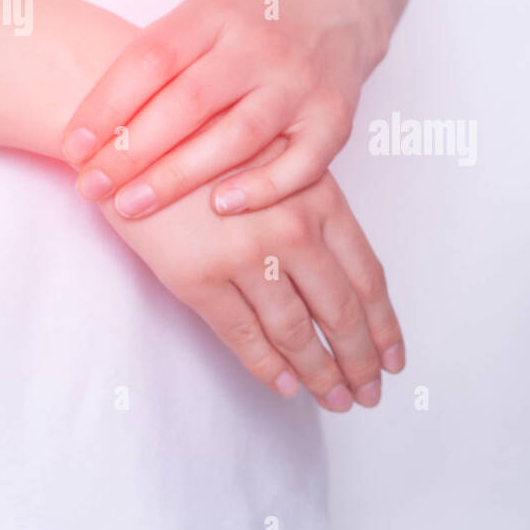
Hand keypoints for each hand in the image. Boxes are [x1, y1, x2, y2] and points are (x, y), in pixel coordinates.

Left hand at [62, 0, 370, 219]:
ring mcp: (301, 83)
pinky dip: (263, 186)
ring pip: (238, 135)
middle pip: (189, 101)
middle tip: (91, 187)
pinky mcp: (334, 119)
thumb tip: (86, 134)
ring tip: (133, 205)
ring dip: (181, 175)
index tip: (73, 149)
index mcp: (215, 15)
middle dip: (132, 150)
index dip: (107, 105)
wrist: (337, 9)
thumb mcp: (200, 22)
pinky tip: (223, 207)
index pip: (152, 58)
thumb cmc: (248, 29)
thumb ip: (154, 66)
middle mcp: (260, 46)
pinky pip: (302, 162)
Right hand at [99, 157, 404, 410]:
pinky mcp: (198, 276)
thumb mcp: (279, 163)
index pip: (367, 277)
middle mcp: (293, 229)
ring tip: (336, 398)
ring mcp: (246, 255)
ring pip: (296, 331)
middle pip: (341, 312)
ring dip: (320, 373)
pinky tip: (285, 386)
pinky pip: (243, 334)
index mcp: (321, 198)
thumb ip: (313, 212)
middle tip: (370, 393)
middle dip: (360, 361)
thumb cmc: (208, 140)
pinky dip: (268, 366)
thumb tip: (345, 279)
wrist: (135, 130)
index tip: (395, 357)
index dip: (384, 325)